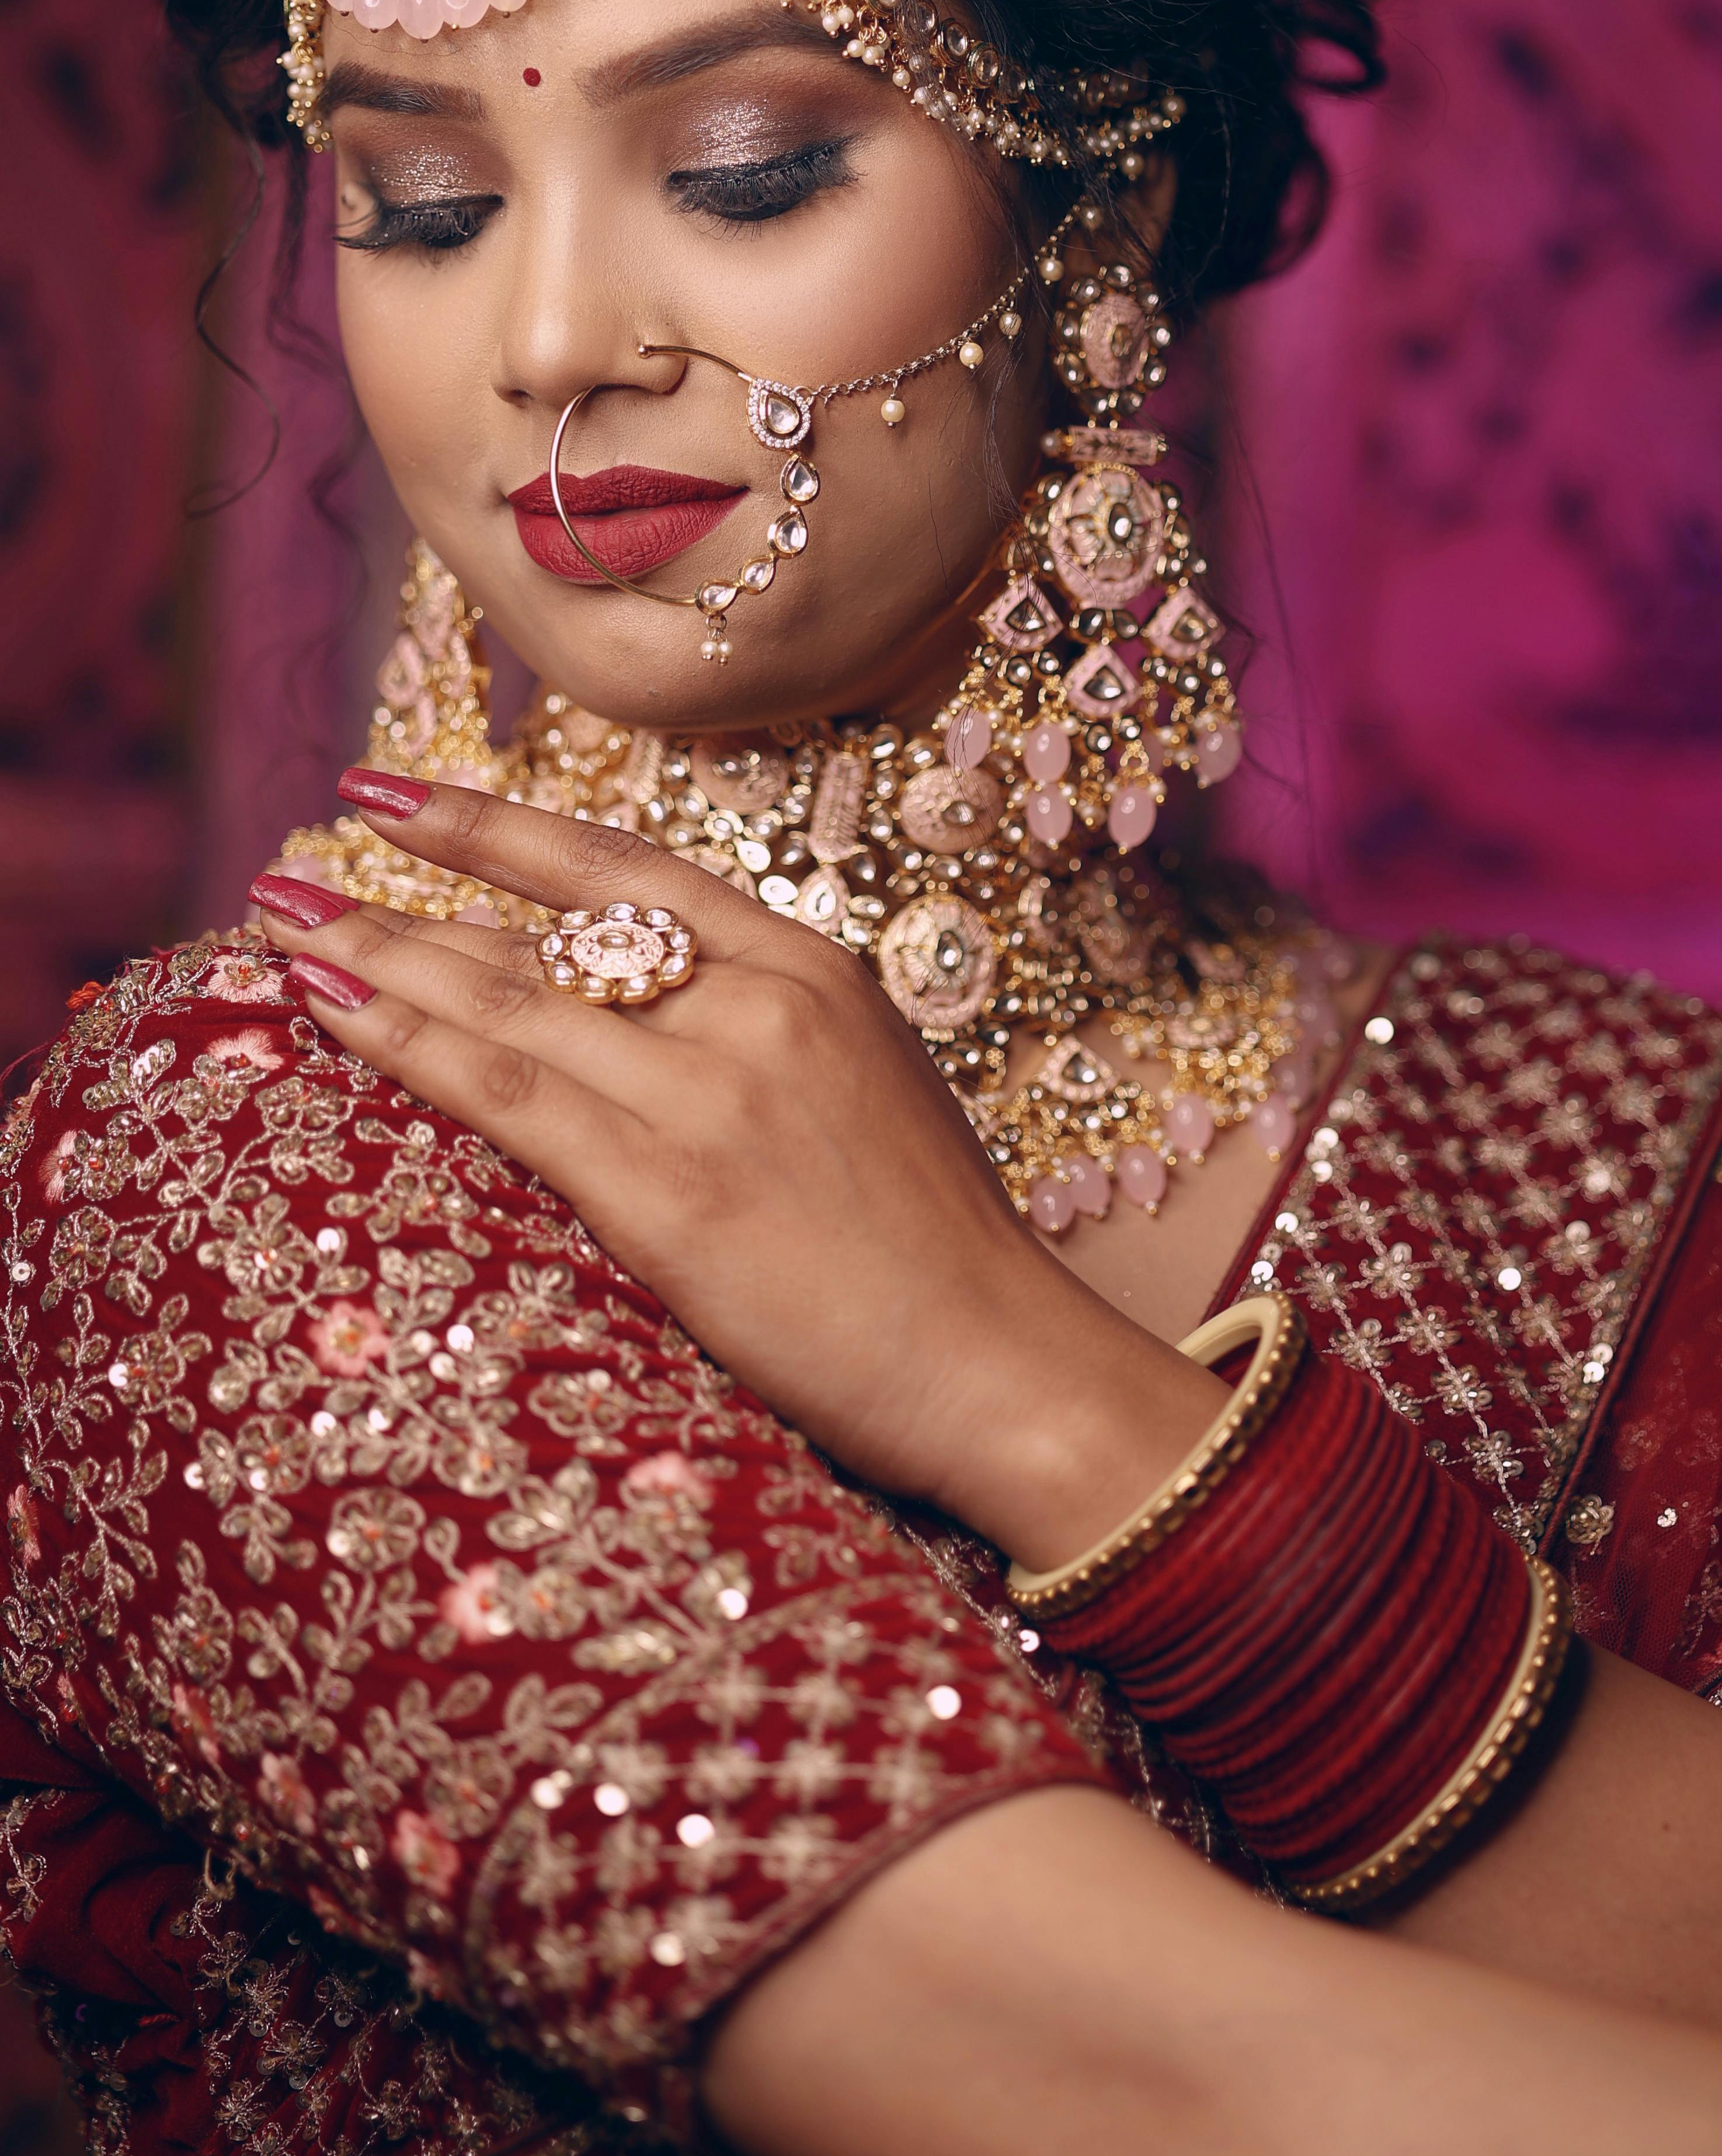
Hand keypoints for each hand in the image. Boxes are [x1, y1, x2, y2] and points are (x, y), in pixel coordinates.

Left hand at [250, 776, 1221, 1566]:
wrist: (1004, 1360)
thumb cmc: (937, 1246)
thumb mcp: (867, 1085)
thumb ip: (765, 1026)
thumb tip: (643, 1006)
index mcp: (814, 969)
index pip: (626, 868)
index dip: (499, 825)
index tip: (400, 795)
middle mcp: (758, 1007)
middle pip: (546, 932)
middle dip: (405, 892)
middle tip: (293, 865)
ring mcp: (712, 1095)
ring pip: (508, 1002)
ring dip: (377, 958)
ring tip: (282, 926)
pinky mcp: (670, 1192)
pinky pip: (508, 1095)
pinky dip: (408, 1045)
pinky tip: (332, 1009)